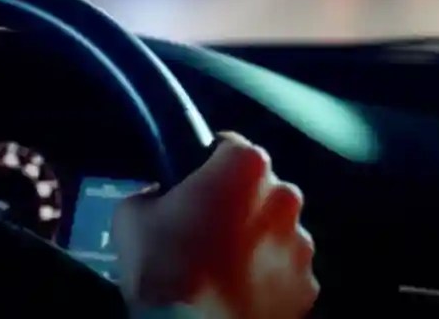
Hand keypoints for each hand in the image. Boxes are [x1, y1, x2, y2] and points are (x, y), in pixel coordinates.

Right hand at [113, 133, 317, 318]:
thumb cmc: (164, 268)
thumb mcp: (131, 215)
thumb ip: (153, 193)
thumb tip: (158, 199)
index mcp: (246, 166)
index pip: (227, 147)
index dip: (204, 166)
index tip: (190, 187)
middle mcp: (285, 196)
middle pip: (258, 189)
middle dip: (235, 204)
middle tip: (202, 231)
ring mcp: (302, 244)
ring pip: (274, 231)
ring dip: (253, 241)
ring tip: (220, 268)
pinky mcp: (307, 285)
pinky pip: (283, 271)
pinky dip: (266, 278)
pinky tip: (236, 292)